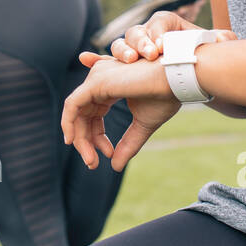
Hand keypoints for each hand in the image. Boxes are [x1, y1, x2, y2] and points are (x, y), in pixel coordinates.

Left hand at [62, 54, 179, 171]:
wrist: (176, 79)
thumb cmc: (165, 95)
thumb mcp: (143, 125)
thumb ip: (128, 143)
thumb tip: (115, 166)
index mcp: (110, 87)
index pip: (93, 115)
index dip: (97, 137)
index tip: (110, 154)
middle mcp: (100, 80)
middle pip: (81, 115)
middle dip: (85, 141)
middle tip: (92, 163)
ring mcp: (97, 79)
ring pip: (75, 112)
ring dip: (79, 139)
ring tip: (90, 160)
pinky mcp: (96, 82)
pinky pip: (72, 105)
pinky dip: (68, 123)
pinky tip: (73, 142)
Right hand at [88, 10, 236, 64]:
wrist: (192, 69)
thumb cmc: (198, 54)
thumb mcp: (212, 45)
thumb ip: (220, 39)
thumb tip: (226, 37)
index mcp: (167, 23)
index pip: (159, 22)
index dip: (158, 33)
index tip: (161, 47)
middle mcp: (147, 32)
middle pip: (138, 32)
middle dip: (140, 43)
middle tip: (148, 55)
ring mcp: (134, 48)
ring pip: (122, 45)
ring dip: (122, 52)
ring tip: (129, 61)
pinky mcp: (125, 64)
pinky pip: (105, 60)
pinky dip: (95, 59)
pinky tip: (85, 60)